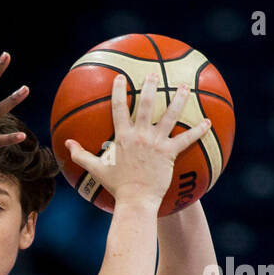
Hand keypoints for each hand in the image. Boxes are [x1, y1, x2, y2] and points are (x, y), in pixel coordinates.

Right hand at [65, 74, 210, 208]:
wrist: (136, 200)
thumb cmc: (116, 186)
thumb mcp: (95, 169)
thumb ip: (80, 155)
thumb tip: (66, 144)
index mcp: (123, 137)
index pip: (119, 108)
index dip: (119, 91)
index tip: (121, 78)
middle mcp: (140, 135)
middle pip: (146, 104)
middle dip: (150, 86)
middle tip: (154, 73)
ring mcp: (156, 143)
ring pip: (170, 115)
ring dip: (179, 99)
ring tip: (184, 86)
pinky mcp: (170, 153)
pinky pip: (187, 139)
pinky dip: (198, 130)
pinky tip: (208, 122)